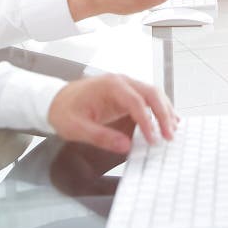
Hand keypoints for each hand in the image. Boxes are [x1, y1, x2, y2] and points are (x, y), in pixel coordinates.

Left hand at [47, 73, 177, 153]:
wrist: (55, 99)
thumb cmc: (64, 111)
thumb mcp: (76, 128)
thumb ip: (100, 136)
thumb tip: (126, 146)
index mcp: (109, 86)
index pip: (136, 101)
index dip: (147, 121)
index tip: (153, 139)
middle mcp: (121, 82)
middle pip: (151, 93)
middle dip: (163, 114)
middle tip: (170, 135)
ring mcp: (125, 86)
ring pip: (153, 93)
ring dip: (165, 110)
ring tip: (172, 130)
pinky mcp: (126, 93)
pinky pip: (148, 98)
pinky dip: (159, 108)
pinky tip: (167, 121)